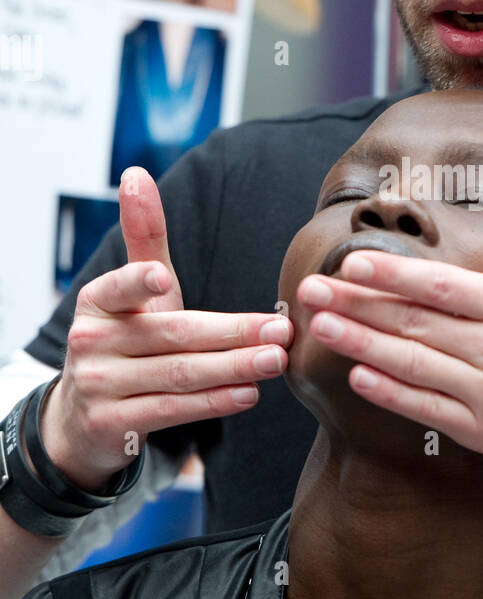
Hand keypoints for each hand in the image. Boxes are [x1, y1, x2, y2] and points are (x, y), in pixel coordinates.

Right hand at [39, 167, 291, 490]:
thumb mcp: (131, 291)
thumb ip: (143, 236)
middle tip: (280, 329)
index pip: (120, 288)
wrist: (85, 416)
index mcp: (97, 301)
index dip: (138, 282)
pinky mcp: (115, 425)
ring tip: (275, 360)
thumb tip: (137, 174)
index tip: (160, 276)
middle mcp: (91, 342)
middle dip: (231, 333)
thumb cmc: (126, 340)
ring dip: (232, 368)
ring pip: (178, 375)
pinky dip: (214, 402)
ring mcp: (100, 387)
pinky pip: (173, 411)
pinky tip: (248, 393)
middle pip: (172, 334)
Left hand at [297, 172, 482, 491]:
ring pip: (411, 365)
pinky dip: (390, 394)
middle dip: (356, 305)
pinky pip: (427, 411)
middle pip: (413, 323)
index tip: (351, 261)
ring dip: (360, 346)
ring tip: (320, 327)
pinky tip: (357, 378)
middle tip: (310, 290)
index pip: (442, 286)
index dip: (392, 275)